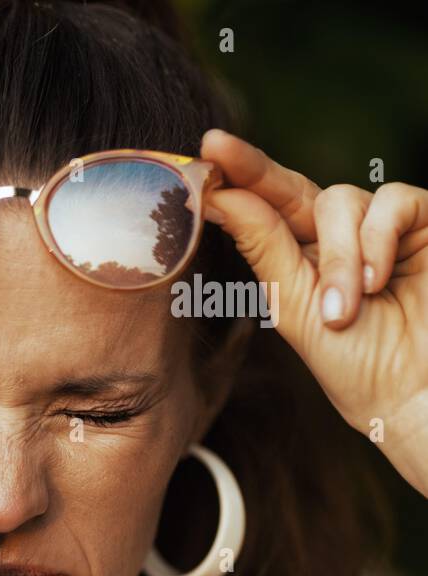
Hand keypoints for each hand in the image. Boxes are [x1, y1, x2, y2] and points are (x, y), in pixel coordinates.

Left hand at [201, 128, 427, 496]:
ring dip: (338, 257)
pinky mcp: (424, 221)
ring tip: (343, 309)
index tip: (205, 147)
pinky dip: (375, 242)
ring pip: (340, 201)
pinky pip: (391, 202)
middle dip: (253, 172)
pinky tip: (374, 284)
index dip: (237, 174)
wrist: (412, 393)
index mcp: (300, 253)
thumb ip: (265, 247)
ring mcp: (382, 224)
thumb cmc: (353, 359)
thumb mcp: (296, 305)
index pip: (266, 206)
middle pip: (292, 188)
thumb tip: (220, 196)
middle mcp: (339, 233)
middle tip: (217, 149)